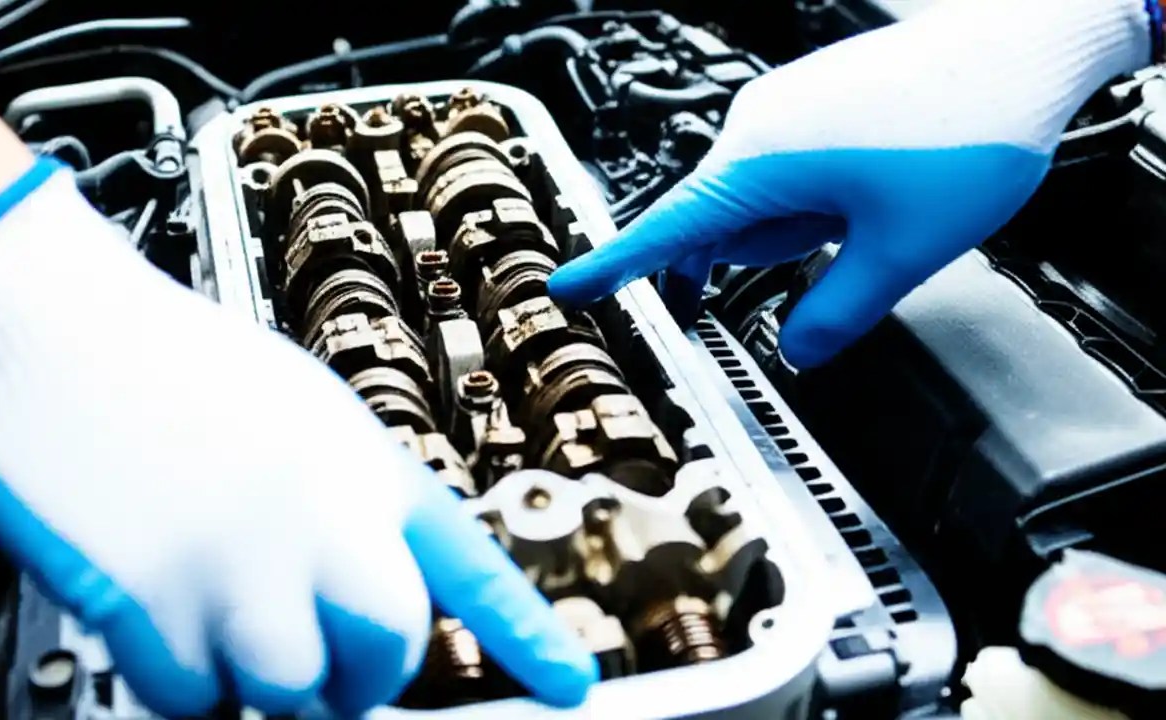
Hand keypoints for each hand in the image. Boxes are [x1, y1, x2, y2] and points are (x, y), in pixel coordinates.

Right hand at [0, 162, 595, 716]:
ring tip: (213, 611)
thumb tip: (361, 587)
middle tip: (315, 662)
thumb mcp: (298, 412)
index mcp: (361, 463)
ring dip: (255, 676)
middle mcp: (316, 513)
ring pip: (288, 691)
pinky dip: (177, 677)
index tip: (570, 684)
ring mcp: (237, 557)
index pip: (468, 564)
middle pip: (387, 652)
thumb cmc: (168, 361)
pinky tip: (156, 610)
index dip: (528, 635)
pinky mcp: (149, 596)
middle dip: (353, 679)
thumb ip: (341, 502)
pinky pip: (190, 696)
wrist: (52, 315)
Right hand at [549, 0, 1149, 367]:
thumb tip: (797, 354)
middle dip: (764, 256)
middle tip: (830, 259)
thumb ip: (837, 315)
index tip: (565, 290)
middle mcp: (757, 125)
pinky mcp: (813, 101)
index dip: (613, 268)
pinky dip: (815, 198)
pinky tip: (873, 194)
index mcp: (759, 160)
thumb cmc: (971, 125)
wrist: (1031, 39)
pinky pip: (788, 167)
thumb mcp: (902, 251)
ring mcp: (785, 107)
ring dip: (802, 228)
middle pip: (722, 221)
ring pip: (763, 197)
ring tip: (873, 214)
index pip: (666, 229)